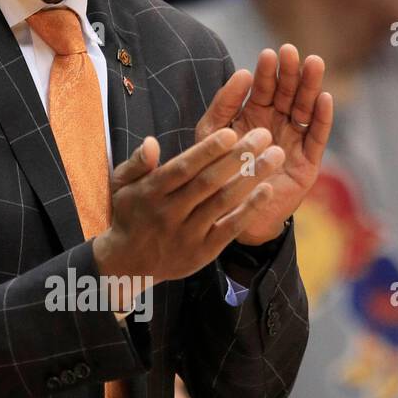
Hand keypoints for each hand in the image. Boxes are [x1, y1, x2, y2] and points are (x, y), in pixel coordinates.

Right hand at [92, 124, 285, 288]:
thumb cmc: (130, 215)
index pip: (182, 168)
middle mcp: (169, 213)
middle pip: (208, 182)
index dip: (207, 151)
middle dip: (238, 157)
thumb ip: (137, 163)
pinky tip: (267, 190)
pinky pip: (230, 228)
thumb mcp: (122, 186)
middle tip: (264, 135)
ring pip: (222, 203)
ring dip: (251, 178)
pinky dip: (249, 210)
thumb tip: (151, 142)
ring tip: (274, 156)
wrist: (128, 264)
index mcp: (151, 193)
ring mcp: (187, 235)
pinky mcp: (202, 252)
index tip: (231, 132)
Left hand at [195, 46, 332, 244]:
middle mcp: (277, 124)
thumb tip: (242, 72)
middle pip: (288, 93)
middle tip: (291, 52)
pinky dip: (322, 119)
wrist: (229, 216)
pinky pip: (317, 137)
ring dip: (310, 86)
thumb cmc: (217, 173)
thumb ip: (223, 105)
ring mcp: (294, 141)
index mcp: (255, 115)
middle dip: (290, 73)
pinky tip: (325, 99)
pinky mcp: (308, 162)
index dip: (266, 72)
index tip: (268, 54)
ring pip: (305, 109)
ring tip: (314, 64)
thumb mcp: (213, 136)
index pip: (263, 88)